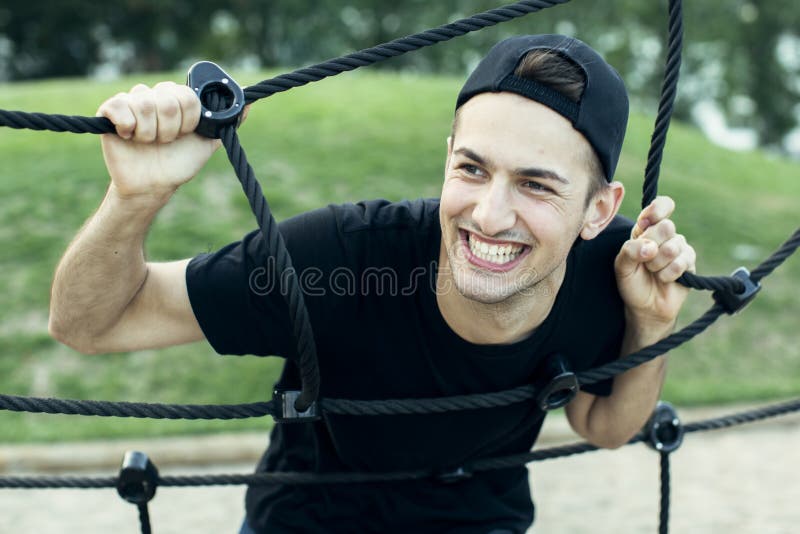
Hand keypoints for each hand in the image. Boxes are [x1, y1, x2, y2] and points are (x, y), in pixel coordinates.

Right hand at [96, 81, 219, 198]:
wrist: (152, 186)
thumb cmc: (178, 163)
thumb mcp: (207, 143)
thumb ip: (226, 122)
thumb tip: (248, 102)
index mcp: (177, 99)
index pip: (187, 95)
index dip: (189, 119)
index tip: (185, 134)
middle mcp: (156, 96)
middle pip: (168, 98)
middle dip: (171, 129)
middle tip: (165, 142)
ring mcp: (132, 101)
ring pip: (145, 103)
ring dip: (150, 132)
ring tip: (148, 143)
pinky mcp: (110, 110)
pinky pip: (119, 105)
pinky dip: (127, 125)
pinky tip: (129, 137)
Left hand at [614, 196, 695, 327]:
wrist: (646, 307)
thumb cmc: (632, 283)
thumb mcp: (622, 266)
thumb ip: (630, 250)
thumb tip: (650, 246)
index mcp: (645, 229)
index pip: (660, 206)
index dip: (658, 209)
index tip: (647, 222)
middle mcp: (664, 235)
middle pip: (666, 226)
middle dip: (652, 247)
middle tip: (645, 261)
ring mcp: (679, 247)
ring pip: (674, 246)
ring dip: (658, 264)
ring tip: (653, 272)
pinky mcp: (689, 262)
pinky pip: (683, 261)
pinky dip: (669, 273)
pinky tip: (664, 279)